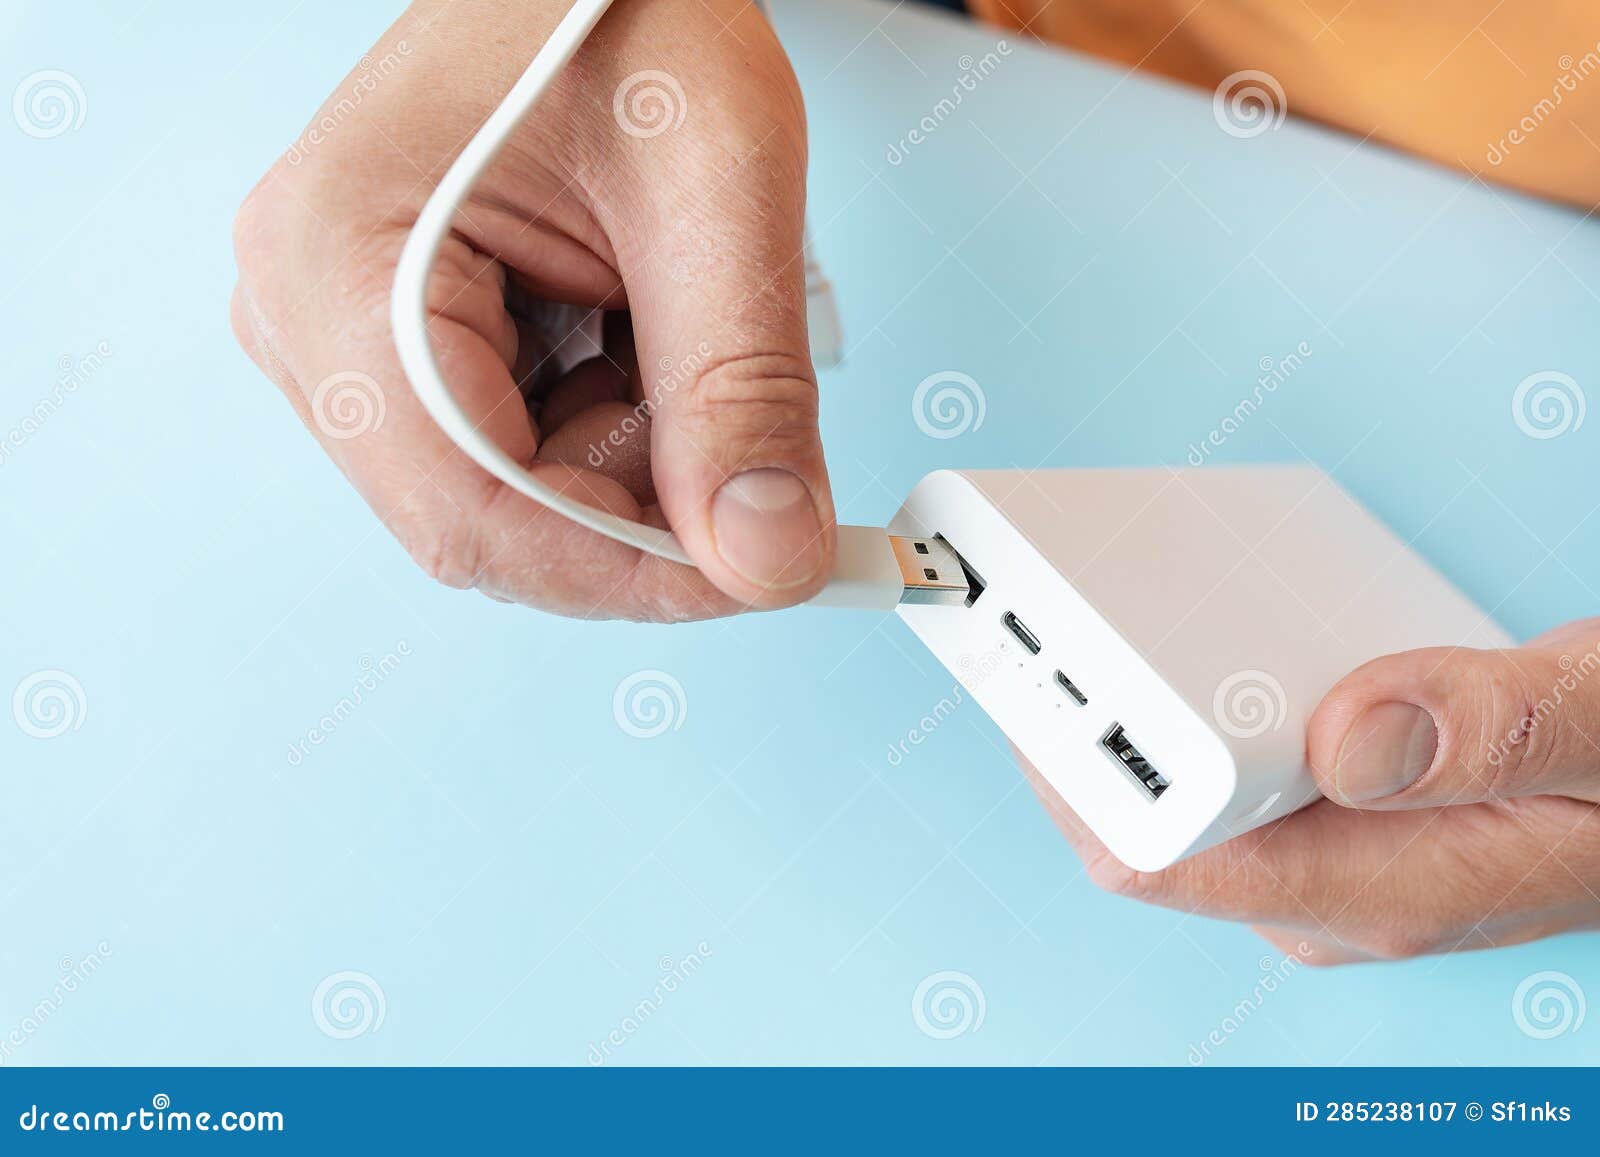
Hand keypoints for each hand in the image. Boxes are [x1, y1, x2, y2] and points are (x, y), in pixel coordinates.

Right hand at [231, 0, 833, 619]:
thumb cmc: (626, 6)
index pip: (473, 513)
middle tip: (753, 450)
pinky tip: (638, 335)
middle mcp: (310, 314)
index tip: (759, 569)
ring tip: (678, 329)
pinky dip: (611, 430)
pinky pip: (514, 454)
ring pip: (512, 500)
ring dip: (631, 461)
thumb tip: (762, 559)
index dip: (630, 571)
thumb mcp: (718, 187)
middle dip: (639, 510)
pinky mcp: (398, 346)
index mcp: (340, 264)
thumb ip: (741, 389)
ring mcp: (347, 335)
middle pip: (487, 521)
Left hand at [1023, 619, 1599, 962]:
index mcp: (1374, 889)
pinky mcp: (1332, 818)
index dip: (1074, 760)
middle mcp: (1327, 890)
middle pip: (1141, 817)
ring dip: (1130, 701)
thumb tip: (1344, 730)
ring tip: (1101, 601)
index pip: (1152, 857)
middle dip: (1087, 715)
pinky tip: (1187, 631)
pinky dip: (1190, 696)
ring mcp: (1323, 858)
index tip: (1038, 659)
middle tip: (1048, 601)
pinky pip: (1221, 764)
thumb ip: (1487, 731)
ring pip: (1174, 788)